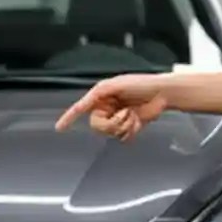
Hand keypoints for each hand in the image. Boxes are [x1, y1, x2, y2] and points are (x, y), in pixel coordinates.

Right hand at [54, 73, 168, 141]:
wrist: (162, 94)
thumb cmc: (141, 84)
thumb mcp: (117, 84)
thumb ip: (100, 92)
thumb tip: (87, 101)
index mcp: (101, 96)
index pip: (81, 108)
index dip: (69, 117)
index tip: (59, 127)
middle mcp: (107, 108)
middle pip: (96, 125)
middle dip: (111, 122)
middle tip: (124, 114)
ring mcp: (117, 118)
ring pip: (110, 133)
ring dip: (123, 126)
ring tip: (132, 116)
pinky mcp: (128, 127)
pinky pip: (122, 138)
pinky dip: (130, 131)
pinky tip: (137, 122)